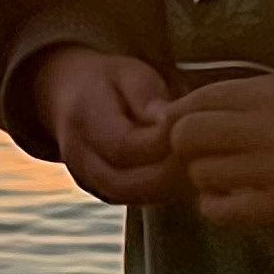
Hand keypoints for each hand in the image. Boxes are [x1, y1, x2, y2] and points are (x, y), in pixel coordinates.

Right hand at [29, 44, 186, 205]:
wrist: (67, 97)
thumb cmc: (108, 82)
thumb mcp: (128, 74)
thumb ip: (149, 97)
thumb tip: (172, 122)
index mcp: (82, 118)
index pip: (125, 146)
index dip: (163, 143)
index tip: (196, 130)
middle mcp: (79, 157)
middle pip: (128, 182)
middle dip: (171, 172)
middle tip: (207, 155)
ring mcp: (87, 180)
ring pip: (133, 197)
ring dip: (170, 187)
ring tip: (201, 166)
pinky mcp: (102, 192)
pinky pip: (135, 199)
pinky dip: (164, 192)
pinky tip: (188, 176)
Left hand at [167, 68, 273, 224]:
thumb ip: (237, 93)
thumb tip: (184, 107)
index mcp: (262, 94)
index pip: (196, 101)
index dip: (178, 113)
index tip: (180, 122)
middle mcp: (260, 129)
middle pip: (188, 136)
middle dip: (185, 143)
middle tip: (200, 149)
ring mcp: (269, 170)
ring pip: (201, 173)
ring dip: (202, 174)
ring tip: (222, 172)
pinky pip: (221, 210)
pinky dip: (214, 204)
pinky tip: (228, 197)